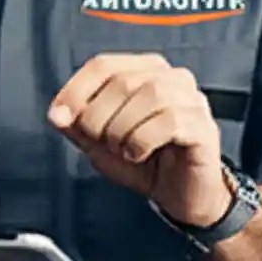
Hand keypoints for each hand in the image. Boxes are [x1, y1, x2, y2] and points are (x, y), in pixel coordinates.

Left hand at [48, 53, 231, 226]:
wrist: (179, 196)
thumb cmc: (141, 160)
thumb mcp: (99, 143)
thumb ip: (77, 125)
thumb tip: (56, 114)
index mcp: (143, 70)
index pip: (102, 65)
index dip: (75, 89)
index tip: (58, 116)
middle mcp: (171, 77)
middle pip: (122, 81)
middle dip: (98, 116)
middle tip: (99, 141)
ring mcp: (192, 99)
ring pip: (150, 96)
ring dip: (122, 128)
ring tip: (120, 149)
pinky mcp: (204, 126)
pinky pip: (170, 121)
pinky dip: (143, 140)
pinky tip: (138, 154)